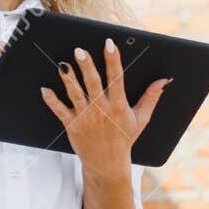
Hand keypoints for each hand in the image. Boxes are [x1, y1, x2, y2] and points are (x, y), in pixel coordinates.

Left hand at [40, 36, 169, 172]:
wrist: (107, 163)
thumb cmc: (124, 138)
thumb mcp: (141, 119)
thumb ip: (151, 97)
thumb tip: (164, 80)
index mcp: (119, 106)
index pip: (116, 79)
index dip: (113, 60)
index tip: (110, 44)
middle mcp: (102, 110)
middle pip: (93, 84)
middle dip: (86, 67)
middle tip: (79, 51)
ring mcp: (86, 117)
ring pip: (75, 94)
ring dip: (68, 80)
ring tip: (62, 65)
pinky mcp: (73, 125)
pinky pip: (60, 111)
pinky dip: (52, 101)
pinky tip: (45, 89)